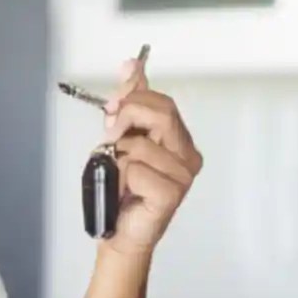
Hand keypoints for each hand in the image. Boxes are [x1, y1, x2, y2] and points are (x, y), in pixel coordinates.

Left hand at [99, 53, 203, 257]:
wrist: (117, 233)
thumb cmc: (121, 190)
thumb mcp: (119, 139)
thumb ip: (128, 105)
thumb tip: (132, 64)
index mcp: (179, 140)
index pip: (161, 102)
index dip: (132, 97)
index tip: (112, 106)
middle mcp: (187, 155)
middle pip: (159, 113)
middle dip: (125, 118)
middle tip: (109, 137)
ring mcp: (182, 175)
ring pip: (139, 145)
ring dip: (116, 159)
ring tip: (119, 176)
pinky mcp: (171, 194)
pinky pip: (135, 169)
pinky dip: (120, 178)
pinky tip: (124, 192)